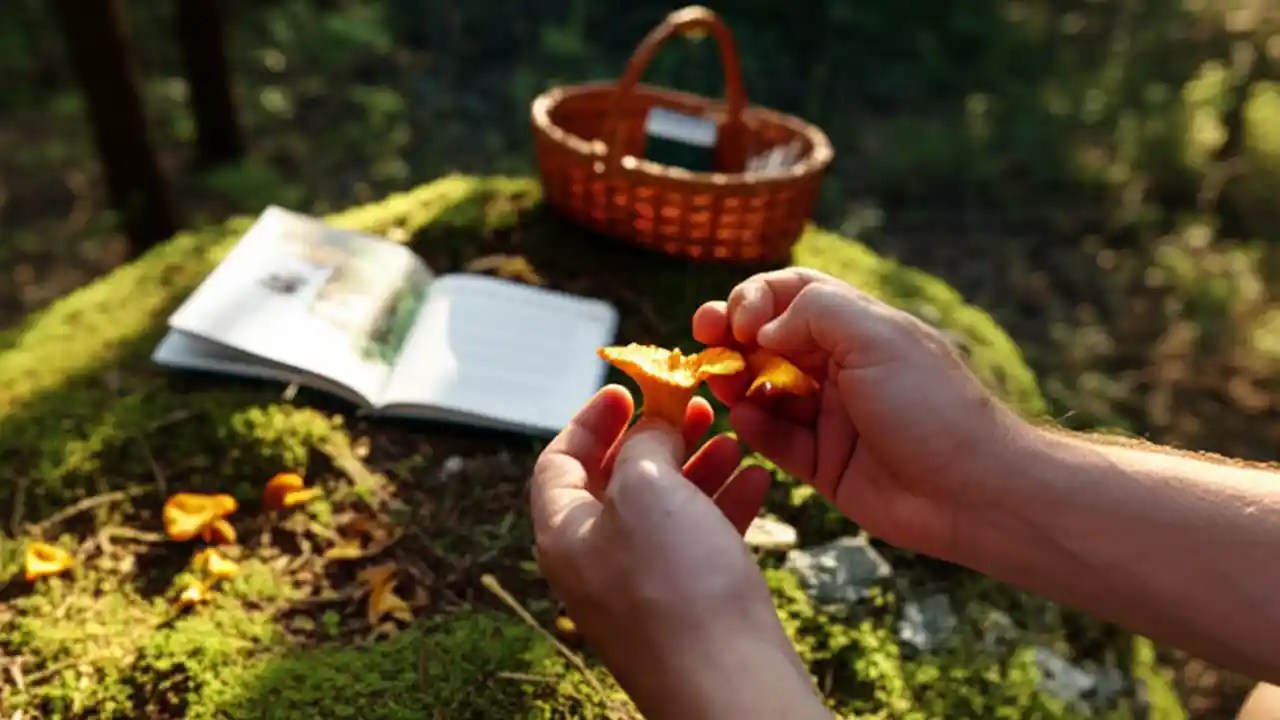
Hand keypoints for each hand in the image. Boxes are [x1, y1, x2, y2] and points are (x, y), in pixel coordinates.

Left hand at [529, 385, 827, 719]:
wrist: (727, 684)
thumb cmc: (675, 585)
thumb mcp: (647, 488)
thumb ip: (643, 443)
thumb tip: (651, 425)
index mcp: (565, 534)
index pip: (558, 463)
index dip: (590, 420)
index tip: (627, 389)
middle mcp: (597, 562)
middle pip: (617, 482)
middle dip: (655, 439)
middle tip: (690, 407)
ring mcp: (644, 586)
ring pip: (666, 509)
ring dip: (696, 465)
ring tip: (730, 437)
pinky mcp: (690, 604)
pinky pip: (700, 540)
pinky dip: (725, 504)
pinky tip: (757, 480)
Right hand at [693, 268, 1030, 562]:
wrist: (973, 491)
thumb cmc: (932, 405)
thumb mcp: (875, 336)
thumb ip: (813, 312)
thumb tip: (761, 327)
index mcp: (858, 327)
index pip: (791, 294)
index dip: (755, 298)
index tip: (738, 320)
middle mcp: (841, 366)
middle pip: (769, 340)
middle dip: (732, 336)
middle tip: (703, 338)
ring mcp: (831, 416)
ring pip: (766, 390)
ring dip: (736, 380)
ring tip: (718, 382)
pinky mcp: (824, 464)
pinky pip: (776, 440)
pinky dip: (755, 427)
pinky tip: (745, 419)